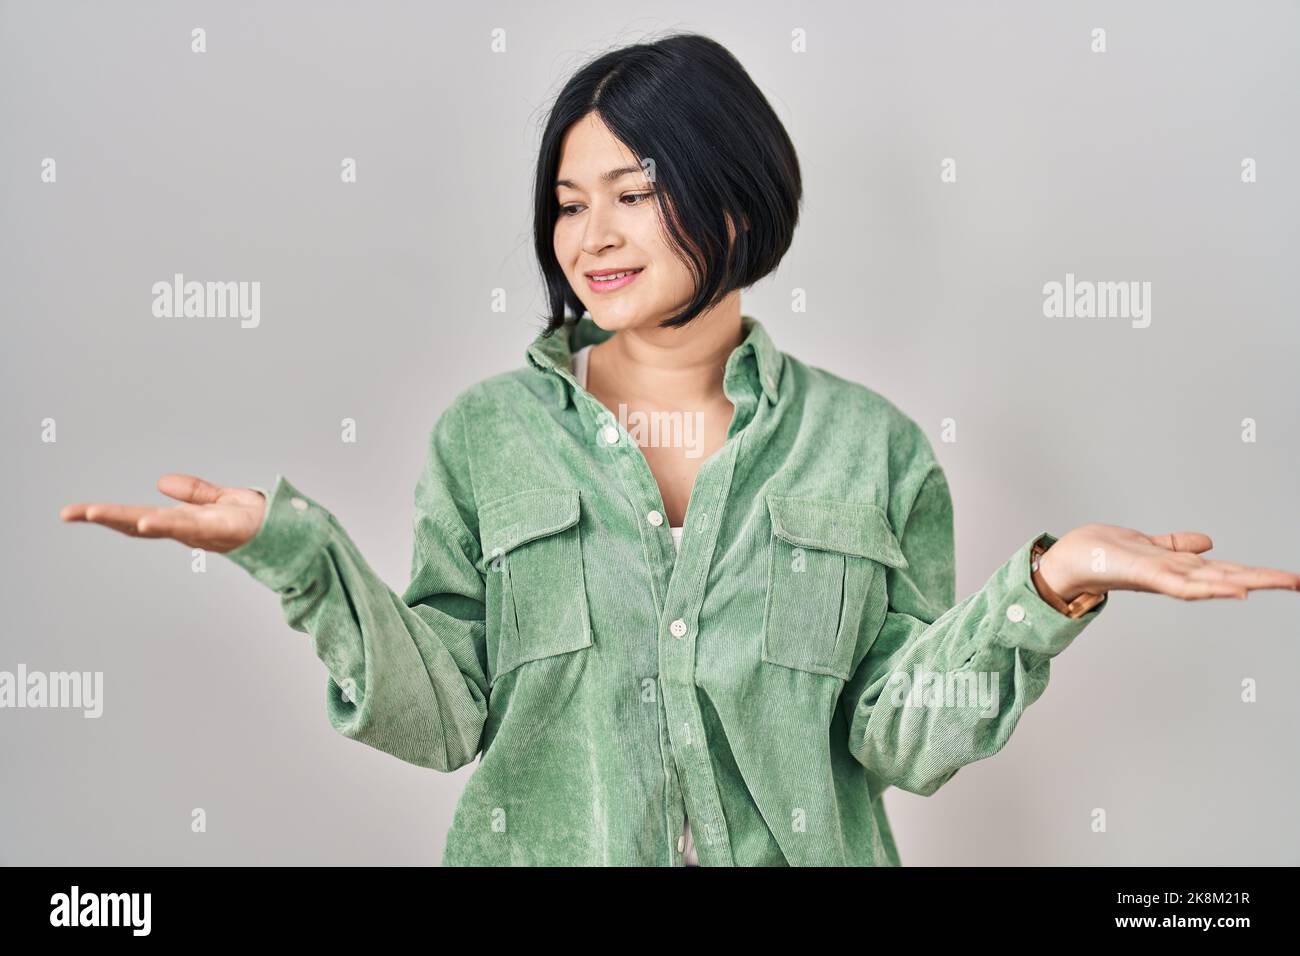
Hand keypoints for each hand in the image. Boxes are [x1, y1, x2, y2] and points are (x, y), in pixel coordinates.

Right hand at [60, 474, 266, 552]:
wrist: (293, 532)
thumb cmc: (259, 519)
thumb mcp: (221, 499)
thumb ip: (193, 492)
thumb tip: (160, 483)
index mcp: (183, 521)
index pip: (138, 517)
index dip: (107, 515)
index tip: (75, 512)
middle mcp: (188, 528)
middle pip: (139, 522)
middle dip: (104, 517)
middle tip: (69, 513)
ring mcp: (204, 530)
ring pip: (160, 524)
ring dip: (127, 520)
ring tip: (97, 513)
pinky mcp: (224, 528)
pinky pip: (192, 525)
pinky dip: (169, 523)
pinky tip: (147, 520)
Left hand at [1037, 523, 1299, 601]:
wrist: (1066, 560)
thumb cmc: (1101, 553)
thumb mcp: (1148, 544)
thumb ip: (1176, 545)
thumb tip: (1208, 542)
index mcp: (1179, 567)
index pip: (1225, 570)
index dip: (1257, 573)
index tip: (1291, 578)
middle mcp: (1175, 575)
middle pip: (1228, 577)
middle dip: (1265, 580)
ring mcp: (1162, 577)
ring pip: (1213, 581)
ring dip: (1248, 583)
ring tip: (1282, 582)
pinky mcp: (1144, 575)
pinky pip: (1182, 584)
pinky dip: (1208, 588)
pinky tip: (1234, 591)